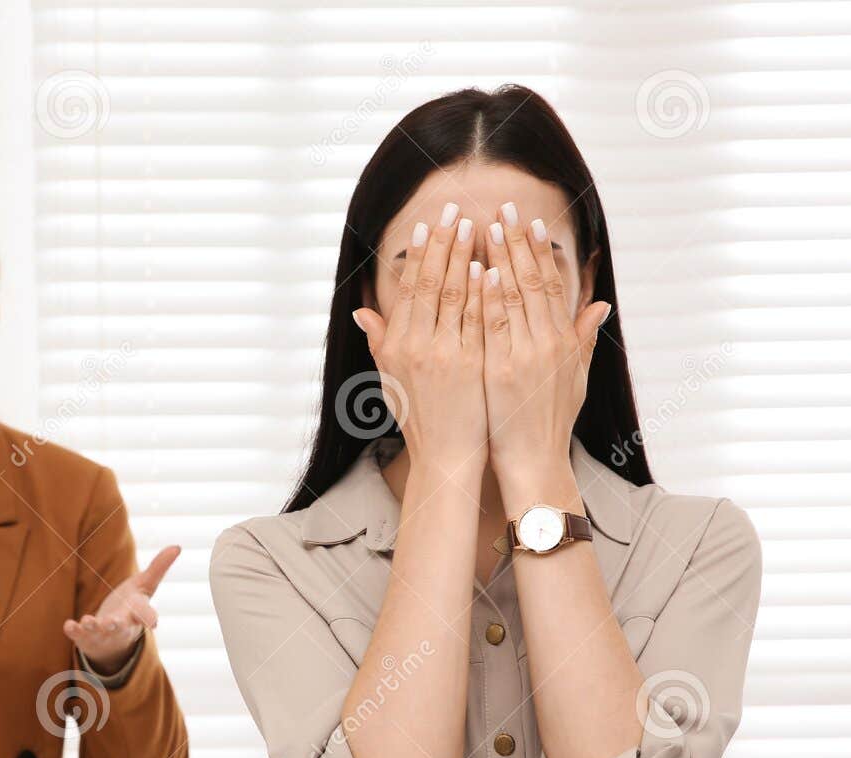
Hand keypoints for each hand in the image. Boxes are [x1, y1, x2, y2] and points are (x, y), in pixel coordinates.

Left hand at [64, 544, 180, 673]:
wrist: (112, 641)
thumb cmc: (130, 609)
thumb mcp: (144, 587)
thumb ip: (159, 569)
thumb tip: (178, 546)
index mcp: (137, 614)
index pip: (145, 615)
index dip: (149, 617)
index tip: (154, 623)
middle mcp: (121, 626)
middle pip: (120, 627)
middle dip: (116, 625)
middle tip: (113, 622)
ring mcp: (102, 634)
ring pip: (98, 632)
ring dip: (93, 627)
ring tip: (88, 621)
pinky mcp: (85, 637)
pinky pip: (79, 635)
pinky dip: (74, 631)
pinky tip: (68, 625)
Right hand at [351, 203, 487, 475]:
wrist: (445, 457)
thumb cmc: (421, 420)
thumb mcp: (390, 381)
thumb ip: (379, 342)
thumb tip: (362, 313)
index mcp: (396, 346)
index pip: (410, 288)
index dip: (420, 253)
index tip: (429, 224)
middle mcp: (415, 347)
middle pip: (430, 283)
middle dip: (443, 243)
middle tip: (455, 209)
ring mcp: (442, 355)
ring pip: (453, 295)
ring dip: (464, 256)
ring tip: (476, 224)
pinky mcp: (468, 365)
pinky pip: (475, 319)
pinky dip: (480, 290)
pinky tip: (489, 265)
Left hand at [480, 201, 610, 479]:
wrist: (534, 461)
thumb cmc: (549, 421)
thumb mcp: (575, 377)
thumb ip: (584, 338)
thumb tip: (600, 305)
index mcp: (562, 341)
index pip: (550, 285)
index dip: (540, 251)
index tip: (530, 221)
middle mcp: (547, 344)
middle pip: (532, 282)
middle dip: (517, 242)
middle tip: (504, 207)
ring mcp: (524, 356)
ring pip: (512, 297)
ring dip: (499, 259)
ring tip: (486, 226)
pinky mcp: (501, 371)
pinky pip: (492, 325)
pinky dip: (487, 296)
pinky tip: (478, 270)